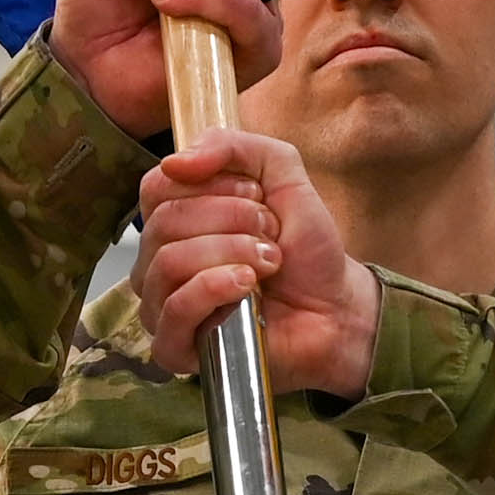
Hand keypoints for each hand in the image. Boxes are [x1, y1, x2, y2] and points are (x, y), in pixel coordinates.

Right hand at [135, 127, 379, 394]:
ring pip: (169, 262)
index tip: (258, 197)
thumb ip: (235, 147)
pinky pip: (173, 310)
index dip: (212, 184)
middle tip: (271, 236)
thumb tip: (176, 161)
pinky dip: (213, 290)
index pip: (158, 186)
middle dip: (233, 220)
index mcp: (173, 221)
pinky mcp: (175, 347)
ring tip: (268, 263)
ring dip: (232, 253)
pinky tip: (247, 289)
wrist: (336, 306)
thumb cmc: (305, 249)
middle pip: (164, 223)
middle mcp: (158, 262)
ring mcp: (162, 306)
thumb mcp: (281, 174)